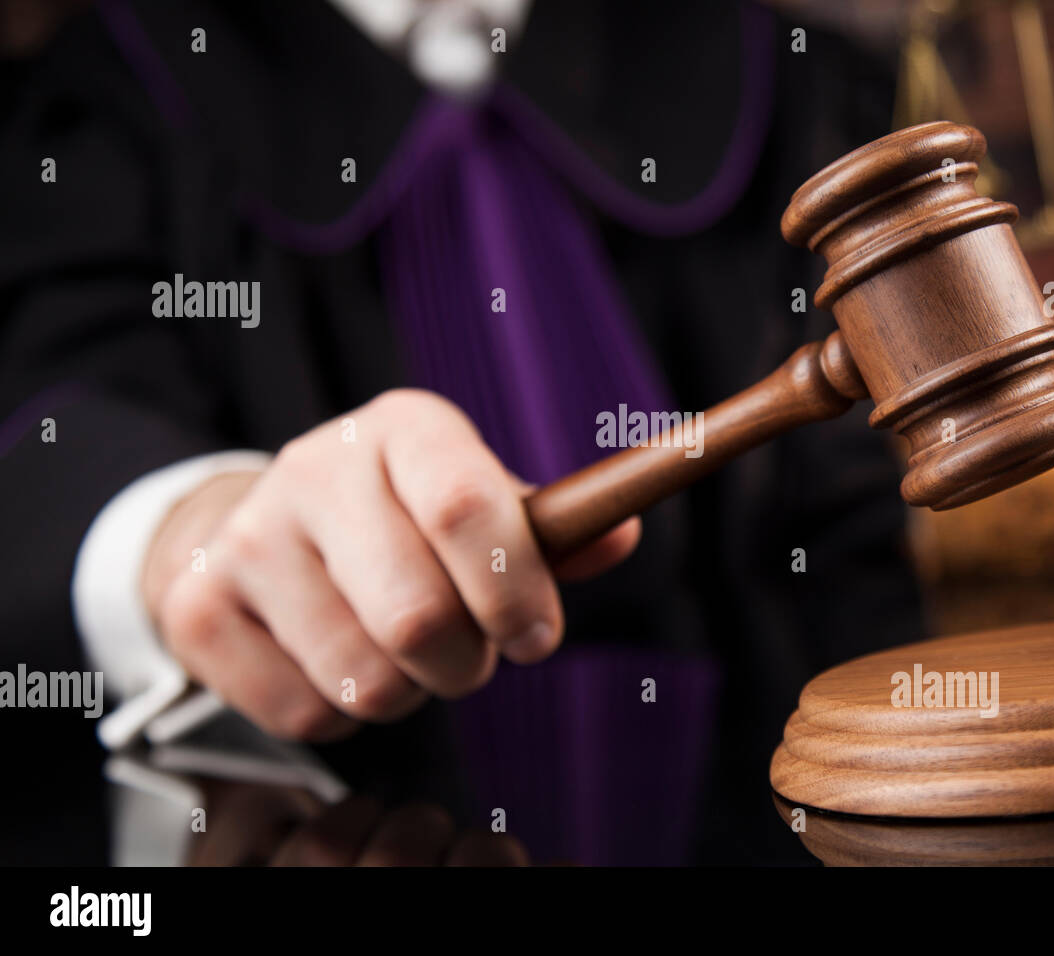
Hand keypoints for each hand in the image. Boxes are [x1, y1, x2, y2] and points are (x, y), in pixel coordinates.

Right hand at [141, 389, 639, 740]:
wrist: (261, 527)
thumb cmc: (397, 522)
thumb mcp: (476, 501)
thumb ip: (551, 529)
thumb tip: (621, 533)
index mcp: (403, 430)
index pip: (462, 506)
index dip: (512, 588)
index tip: (536, 637)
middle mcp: (317, 468)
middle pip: (418, 617)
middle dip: (464, 664)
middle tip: (465, 654)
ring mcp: (249, 538)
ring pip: (364, 679)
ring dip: (406, 693)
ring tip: (397, 654)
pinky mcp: (200, 608)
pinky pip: (305, 714)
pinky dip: (341, 715)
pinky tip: (333, 664)